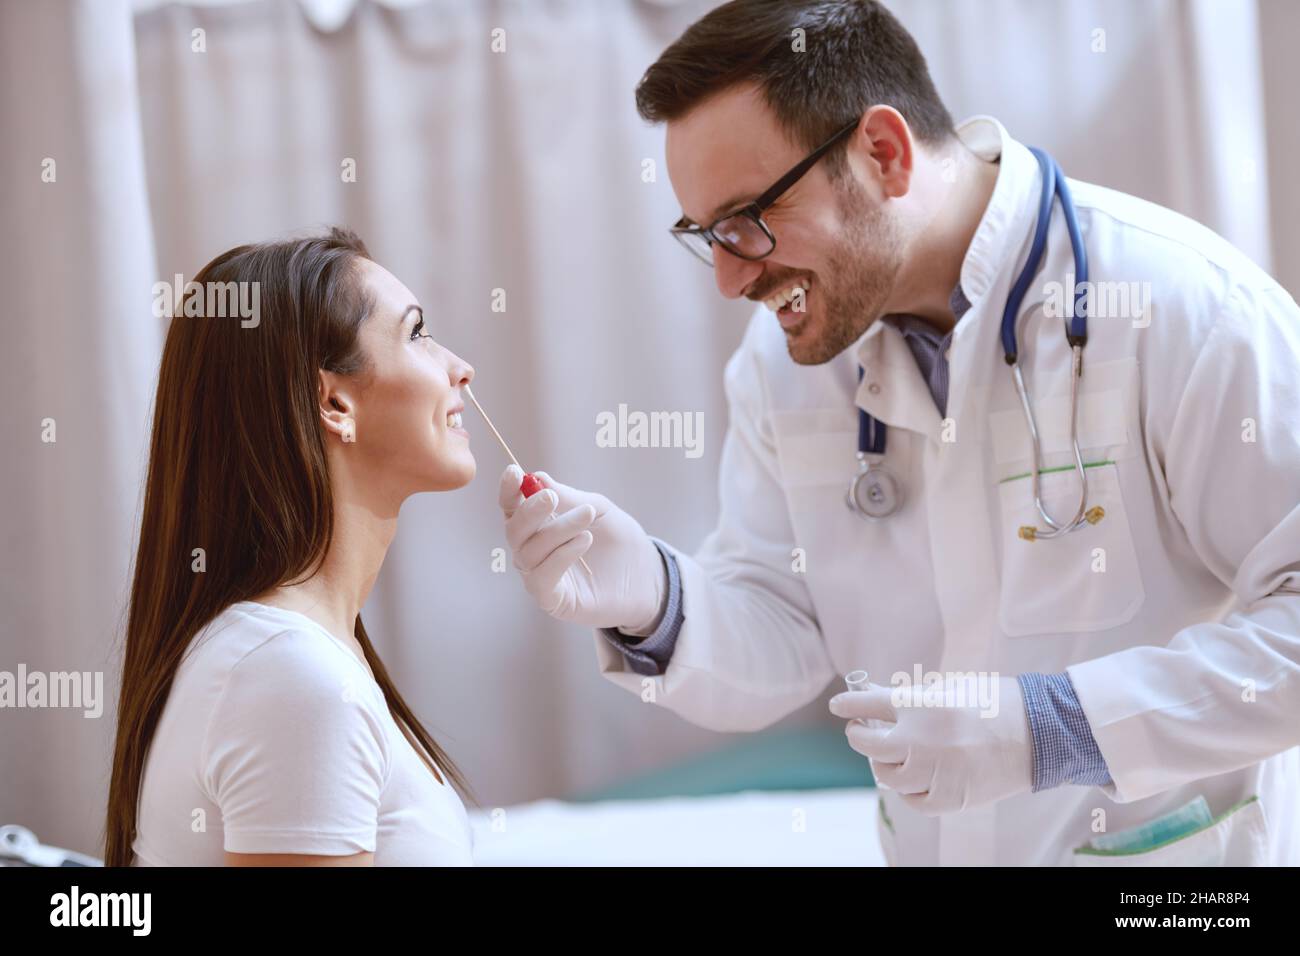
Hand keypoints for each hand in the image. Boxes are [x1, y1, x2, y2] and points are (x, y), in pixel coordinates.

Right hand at [498, 464, 665, 629]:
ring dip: (557, 530)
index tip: (515, 473)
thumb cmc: (619, 540)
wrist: (647, 576)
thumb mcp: (597, 509)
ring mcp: (540, 577)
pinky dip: (561, 555)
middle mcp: (533, 551)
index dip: (508, 491)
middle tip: (550, 498)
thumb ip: (569, 497)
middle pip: (514, 531)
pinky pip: (541, 578)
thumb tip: (537, 478)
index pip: (512, 508)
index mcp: (538, 525)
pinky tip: (584, 541)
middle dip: (529, 511)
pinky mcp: (553, 600)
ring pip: (529, 553)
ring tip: (586, 517)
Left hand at [829, 676, 1033, 814]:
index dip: (847, 705)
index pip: (866, 705)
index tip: (838, 706)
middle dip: (859, 735)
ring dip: (882, 763)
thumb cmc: (996, 703)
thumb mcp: (949, 687)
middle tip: (861, 730)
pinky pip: (912, 799)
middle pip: (867, 743)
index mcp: (921, 705)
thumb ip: (909, 696)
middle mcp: (921, 740)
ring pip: (885, 775)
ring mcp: (934, 772)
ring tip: (890, 754)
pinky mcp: (949, 799)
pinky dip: (909, 788)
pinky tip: (915, 775)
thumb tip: (871, 695)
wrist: (1042, 733)